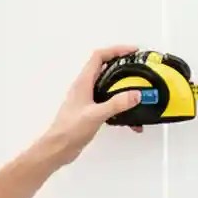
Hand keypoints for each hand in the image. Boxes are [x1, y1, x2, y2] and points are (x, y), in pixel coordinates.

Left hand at [36, 45, 143, 166]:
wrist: (59, 147)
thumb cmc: (70, 129)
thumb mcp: (96, 114)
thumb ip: (117, 103)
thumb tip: (135, 94)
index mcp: (83, 83)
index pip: (99, 57)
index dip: (116, 50)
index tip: (132, 51)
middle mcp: (85, 87)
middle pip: (105, 68)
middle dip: (123, 67)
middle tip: (138, 69)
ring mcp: (88, 99)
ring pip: (108, 85)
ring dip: (123, 87)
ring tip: (138, 92)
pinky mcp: (91, 111)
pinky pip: (109, 102)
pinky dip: (121, 106)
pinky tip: (130, 119)